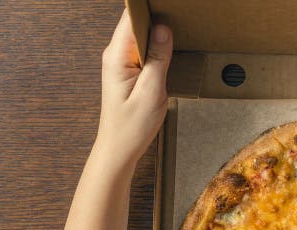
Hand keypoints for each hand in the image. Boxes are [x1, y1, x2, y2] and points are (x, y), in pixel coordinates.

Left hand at [95, 10, 172, 163]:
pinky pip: (144, 49)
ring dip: (159, 34)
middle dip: (158, 20)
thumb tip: (163, 29)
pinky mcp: (129, 70)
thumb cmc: (132, 126)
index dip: (151, 11)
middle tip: (180, 21)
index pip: (132, 18)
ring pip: (142, 35)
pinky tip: (169, 52)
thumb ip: (157, 58)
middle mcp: (116, 54)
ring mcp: (122, 61)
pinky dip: (157, 48)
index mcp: (117, 56)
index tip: (170, 11)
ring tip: (178, 36)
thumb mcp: (151, 92)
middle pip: (137, 23)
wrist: (120, 148)